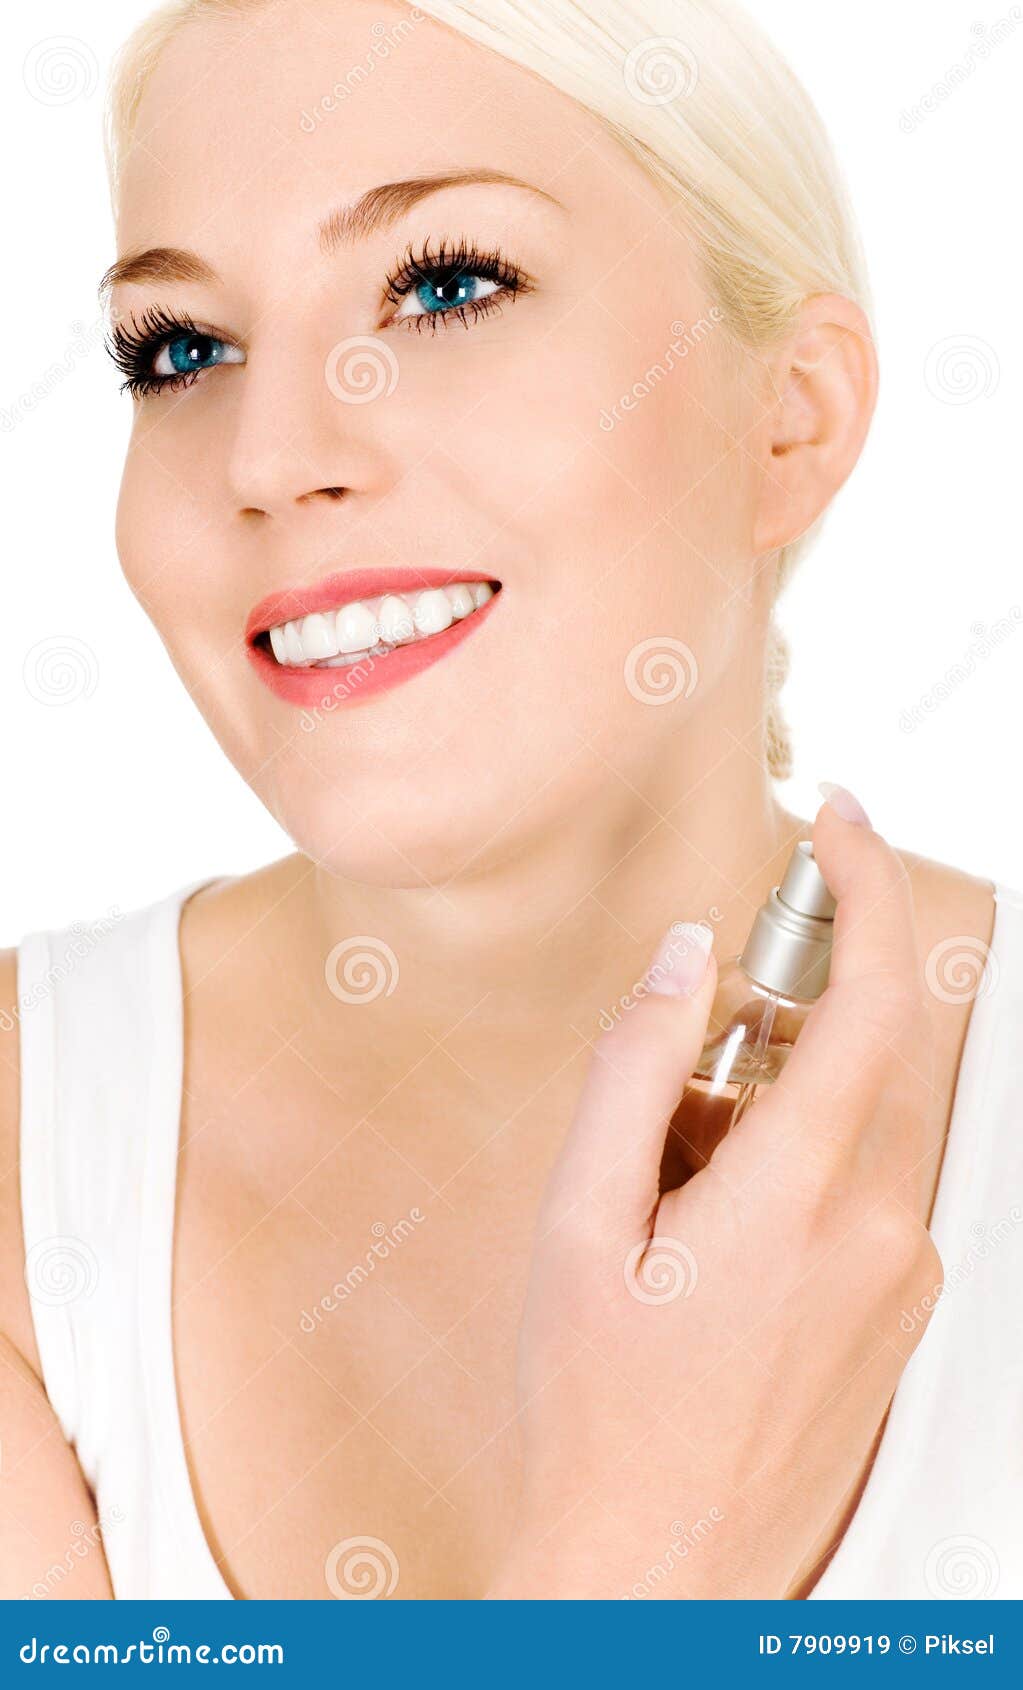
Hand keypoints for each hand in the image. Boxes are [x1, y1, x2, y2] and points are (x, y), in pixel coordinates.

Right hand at [488, 797, 940, 1598]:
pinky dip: (800, 1166)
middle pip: (871, 1049)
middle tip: (688, 1062)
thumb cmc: (600, 1412)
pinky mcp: (904, 1312)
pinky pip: (871, 1187)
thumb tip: (682, 958)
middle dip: (788, 1012)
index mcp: (803, 1196)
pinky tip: (711, 1242)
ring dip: (777, 1106)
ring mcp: (905, 1278)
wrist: (652, 1576)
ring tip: (669, 1197)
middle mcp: (884, 1230)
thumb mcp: (578, 1224)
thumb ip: (634, 1066)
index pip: (873, 996)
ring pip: (865, 1120)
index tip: (837, 820)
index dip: (865, 884)